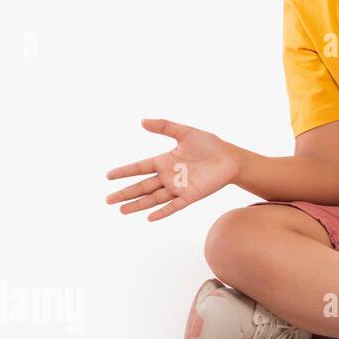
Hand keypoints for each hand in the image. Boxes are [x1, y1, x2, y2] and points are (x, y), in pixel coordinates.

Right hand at [105, 118, 239, 220]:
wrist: (230, 157)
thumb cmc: (209, 145)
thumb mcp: (186, 132)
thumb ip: (165, 127)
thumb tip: (142, 121)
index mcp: (164, 161)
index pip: (139, 168)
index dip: (124, 171)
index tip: (108, 176)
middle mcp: (168, 176)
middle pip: (142, 186)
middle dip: (125, 193)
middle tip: (107, 200)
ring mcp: (178, 187)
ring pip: (154, 198)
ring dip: (138, 204)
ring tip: (121, 210)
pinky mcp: (190, 195)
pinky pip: (174, 206)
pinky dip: (163, 211)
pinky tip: (150, 217)